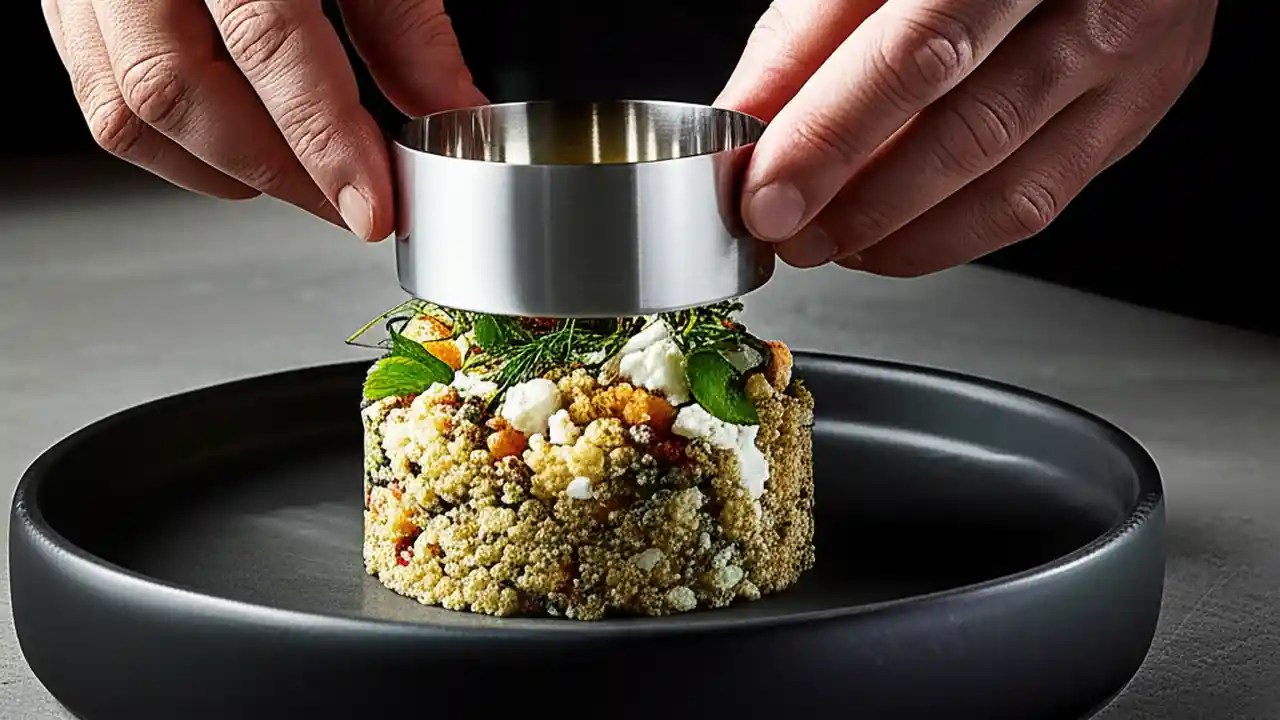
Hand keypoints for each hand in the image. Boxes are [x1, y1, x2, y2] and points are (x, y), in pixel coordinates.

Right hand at [40, 0, 483, 239]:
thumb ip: (404, 23)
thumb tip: (448, 110)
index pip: (267, 44)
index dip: (324, 142)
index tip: (372, 208)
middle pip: (179, 91)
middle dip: (277, 173)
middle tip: (350, 202)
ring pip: (128, 109)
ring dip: (224, 171)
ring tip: (303, 181)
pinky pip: (102, 95)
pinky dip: (177, 145)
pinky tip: (240, 149)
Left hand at [717, 0, 1215, 274]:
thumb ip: (811, 29)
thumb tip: (747, 118)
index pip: (915, 54)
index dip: (830, 135)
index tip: (763, 190)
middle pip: (966, 128)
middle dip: (856, 198)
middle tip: (784, 230)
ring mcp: (1127, 57)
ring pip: (1008, 184)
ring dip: (898, 231)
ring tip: (824, 240)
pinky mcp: (1135, 109)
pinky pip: (1038, 201)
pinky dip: (949, 236)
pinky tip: (887, 239)